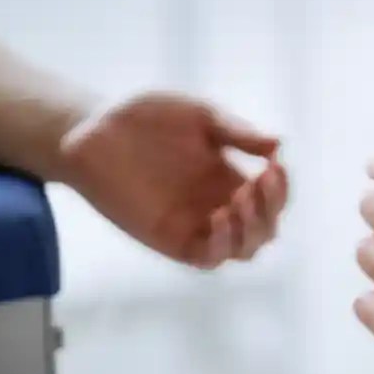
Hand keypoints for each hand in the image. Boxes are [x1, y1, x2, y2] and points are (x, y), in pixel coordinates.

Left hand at [58, 93, 288, 267]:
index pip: (272, 197)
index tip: (274, 165)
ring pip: (242, 249)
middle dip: (270, 210)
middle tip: (255, 184)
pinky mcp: (168, 240)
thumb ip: (236, 132)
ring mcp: (194, 225)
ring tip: (237, 203)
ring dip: (250, 231)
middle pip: (265, 229)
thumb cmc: (144, 118)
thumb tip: (279, 144)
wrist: (92, 130)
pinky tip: (218, 219)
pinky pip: (206, 258)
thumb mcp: (199, 116)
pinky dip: (221, 246)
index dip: (281, 188)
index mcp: (229, 176)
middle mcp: (218, 204)